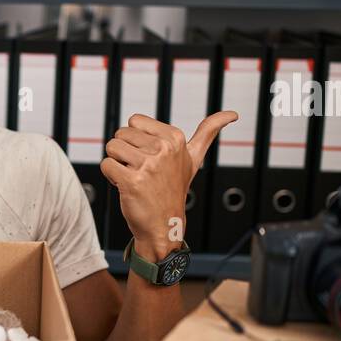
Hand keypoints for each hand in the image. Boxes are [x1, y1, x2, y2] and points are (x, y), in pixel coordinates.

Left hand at [101, 111, 238, 260]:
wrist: (165, 225)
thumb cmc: (175, 189)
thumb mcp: (194, 158)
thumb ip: (208, 132)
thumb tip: (233, 114)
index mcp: (175, 138)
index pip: (134, 121)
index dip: (136, 139)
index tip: (150, 156)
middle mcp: (163, 149)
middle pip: (120, 134)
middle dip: (125, 152)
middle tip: (141, 171)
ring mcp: (149, 166)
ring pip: (111, 148)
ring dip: (117, 164)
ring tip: (134, 177)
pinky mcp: (133, 181)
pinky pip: (107, 165)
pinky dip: (110, 176)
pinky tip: (126, 186)